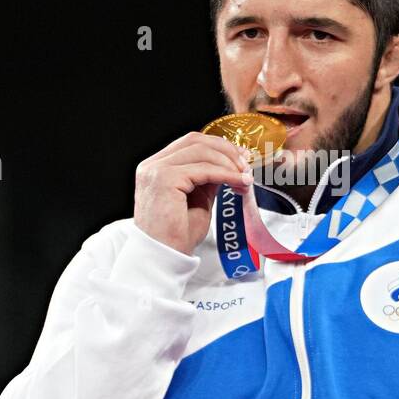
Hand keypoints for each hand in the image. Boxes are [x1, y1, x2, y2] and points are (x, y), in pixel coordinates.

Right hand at [133, 132, 253, 255]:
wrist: (163, 257)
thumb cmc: (177, 235)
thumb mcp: (198, 199)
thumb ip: (208, 178)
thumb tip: (229, 163)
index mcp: (157, 167)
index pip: (190, 143)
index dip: (219, 146)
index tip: (241, 157)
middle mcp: (152, 165)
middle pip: (195, 141)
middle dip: (226, 150)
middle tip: (246, 165)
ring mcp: (156, 170)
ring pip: (201, 152)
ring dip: (228, 163)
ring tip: (244, 178)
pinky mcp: (165, 179)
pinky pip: (203, 169)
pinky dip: (225, 174)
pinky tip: (238, 182)